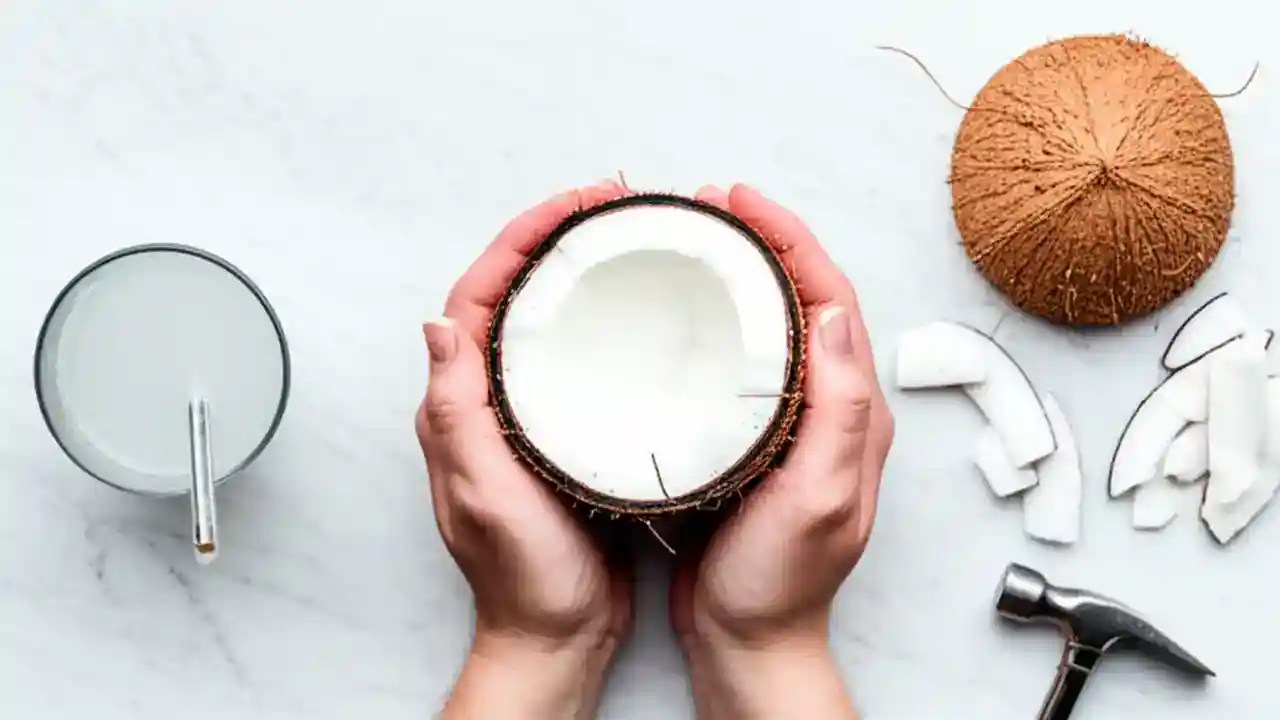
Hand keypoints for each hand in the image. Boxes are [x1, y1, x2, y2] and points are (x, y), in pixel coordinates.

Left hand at [417, 180, 633, 719]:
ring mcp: (522, 418)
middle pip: (507, 297)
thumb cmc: (522, 578)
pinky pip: (569, 358)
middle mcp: (484, 404)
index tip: (571, 208)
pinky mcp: (559, 434)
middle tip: (603, 205)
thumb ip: (457, 414)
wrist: (556, 635)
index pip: (478, 298)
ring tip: (616, 238)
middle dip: (549, 240)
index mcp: (458, 408)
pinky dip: (592, 322)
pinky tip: (627, 315)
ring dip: (570, 272)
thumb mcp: (485, 493)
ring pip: (539, 322)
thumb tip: (438, 326)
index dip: (520, 242)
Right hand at [669, 184, 894, 719]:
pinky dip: (726, 325)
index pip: (831, 299)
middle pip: (808, 301)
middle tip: (717, 209)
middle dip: (768, 243)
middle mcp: (830, 412)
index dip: (790, 239)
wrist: (750, 641)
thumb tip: (835, 313)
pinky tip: (693, 320)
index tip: (742, 203)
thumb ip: (837, 409)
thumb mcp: (818, 497)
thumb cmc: (781, 585)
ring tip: (704, 244)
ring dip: (748, 277)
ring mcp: (794, 427)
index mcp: (853, 414)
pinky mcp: (757, 444)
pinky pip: (749, 364)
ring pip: (778, 327)